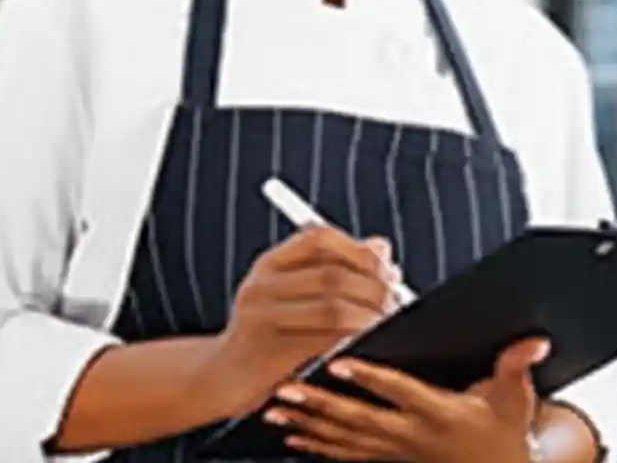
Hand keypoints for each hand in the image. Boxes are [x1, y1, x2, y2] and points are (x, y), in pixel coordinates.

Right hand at [210, 226, 397, 413]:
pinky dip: (353, 341)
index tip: (383, 267)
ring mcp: (262, 319)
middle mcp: (261, 286)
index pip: (319, 238)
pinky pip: (324, 343)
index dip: (358, 249)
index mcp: (268, 264)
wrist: (222, 377)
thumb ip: (332, 268)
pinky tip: (366, 343)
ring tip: (383, 322)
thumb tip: (380, 245)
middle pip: (331, 275)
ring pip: (333, 309)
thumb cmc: (268, 334)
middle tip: (394, 299)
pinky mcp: (269, 354)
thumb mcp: (290, 294)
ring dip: (368, 316)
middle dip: (372, 287)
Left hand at [263, 338, 550, 461]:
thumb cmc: (504, 434)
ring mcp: (395, 452)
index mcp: (438, 413)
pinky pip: (344, 454)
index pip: (398, 391)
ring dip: (307, 423)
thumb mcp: (515, 400)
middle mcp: (411, 435)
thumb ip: (516, 367)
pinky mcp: (386, 460)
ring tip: (274, 407)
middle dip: (319, 403)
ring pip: (343, 437)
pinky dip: (315, 444)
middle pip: (357, 418)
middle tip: (286, 386)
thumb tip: (533, 340)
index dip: (368, 376)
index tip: (339, 361)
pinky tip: (290, 433)